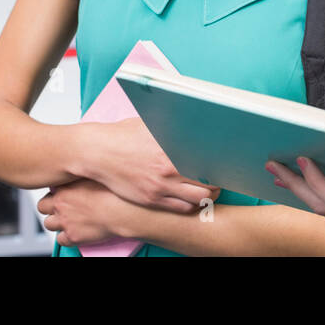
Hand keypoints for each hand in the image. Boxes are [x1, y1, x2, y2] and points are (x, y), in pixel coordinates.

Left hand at [38, 179, 132, 247]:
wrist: (124, 211)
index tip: (63, 192)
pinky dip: (66, 237)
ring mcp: (65, 221)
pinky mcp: (73, 236)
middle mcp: (61, 205)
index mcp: (65, 188)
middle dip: (50, 207)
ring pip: (48, 224)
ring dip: (57, 222)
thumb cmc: (114, 191)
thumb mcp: (95, 174)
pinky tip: (76, 231)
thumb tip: (79, 165)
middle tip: (63, 206)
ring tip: (69, 218)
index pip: (48, 189)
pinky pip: (61, 240)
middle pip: (43, 206)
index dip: (55, 192)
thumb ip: (81, 171)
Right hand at [78, 117, 219, 212]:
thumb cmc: (123, 135)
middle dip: (219, 182)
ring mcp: (160, 187)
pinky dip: (191, 205)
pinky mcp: (151, 199)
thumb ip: (173, 125)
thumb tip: (193, 116)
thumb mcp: (151, 123)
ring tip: (212, 190)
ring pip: (197, 199)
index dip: (222, 164)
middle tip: (222, 178)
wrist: (97, 152)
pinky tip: (194, 198)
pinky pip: (180, 208)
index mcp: (171, 149)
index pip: (207, 160)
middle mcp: (168, 170)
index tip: (227, 162)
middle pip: (208, 183)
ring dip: (208, 195)